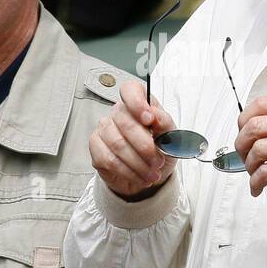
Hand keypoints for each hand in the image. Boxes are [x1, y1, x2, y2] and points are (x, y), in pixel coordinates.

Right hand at [90, 80, 178, 200]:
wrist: (150, 173)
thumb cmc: (160, 149)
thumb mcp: (170, 136)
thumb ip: (164, 122)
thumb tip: (155, 116)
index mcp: (138, 103)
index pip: (130, 90)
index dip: (137, 102)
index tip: (149, 119)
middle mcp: (118, 113)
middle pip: (126, 123)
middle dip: (145, 146)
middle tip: (158, 161)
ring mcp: (104, 129)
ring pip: (118, 144)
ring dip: (139, 164)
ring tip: (152, 174)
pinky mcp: (96, 148)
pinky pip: (109, 160)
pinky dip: (128, 172)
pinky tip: (140, 177)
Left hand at [235, 96, 266, 201]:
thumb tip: (254, 131)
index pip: (262, 103)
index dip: (244, 118)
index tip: (242, 131)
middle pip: (254, 126)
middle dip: (241, 144)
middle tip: (243, 155)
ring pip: (258, 150)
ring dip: (249, 166)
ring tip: (254, 174)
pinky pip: (266, 172)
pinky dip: (256, 182)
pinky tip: (258, 187)